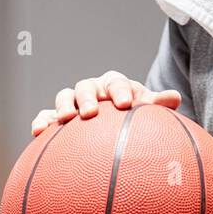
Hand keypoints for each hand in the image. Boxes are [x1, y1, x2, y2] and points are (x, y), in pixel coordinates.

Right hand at [31, 70, 181, 136]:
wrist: (113, 124)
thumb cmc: (132, 116)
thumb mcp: (146, 110)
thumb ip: (157, 104)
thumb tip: (174, 97)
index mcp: (113, 85)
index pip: (116, 82)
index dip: (120, 90)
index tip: (126, 104)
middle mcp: (91, 90)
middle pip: (86, 87)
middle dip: (88, 98)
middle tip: (92, 113)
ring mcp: (73, 103)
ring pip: (64, 97)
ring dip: (63, 106)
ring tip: (65, 119)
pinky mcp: (57, 118)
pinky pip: (46, 117)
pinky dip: (41, 121)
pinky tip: (38, 132)